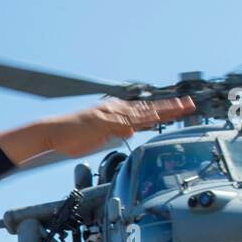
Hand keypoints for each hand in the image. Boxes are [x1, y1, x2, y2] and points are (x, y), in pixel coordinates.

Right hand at [0, 96, 194, 165]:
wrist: (51, 133)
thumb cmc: (70, 137)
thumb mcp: (98, 137)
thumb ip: (115, 133)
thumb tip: (129, 133)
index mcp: (114, 113)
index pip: (143, 111)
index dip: (162, 111)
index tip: (179, 108)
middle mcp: (115, 110)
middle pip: (148, 108)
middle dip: (171, 107)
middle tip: (191, 104)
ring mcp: (110, 114)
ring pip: (143, 112)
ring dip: (163, 110)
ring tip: (182, 108)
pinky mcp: (104, 121)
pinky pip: (128, 120)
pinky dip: (143, 119)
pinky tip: (157, 118)